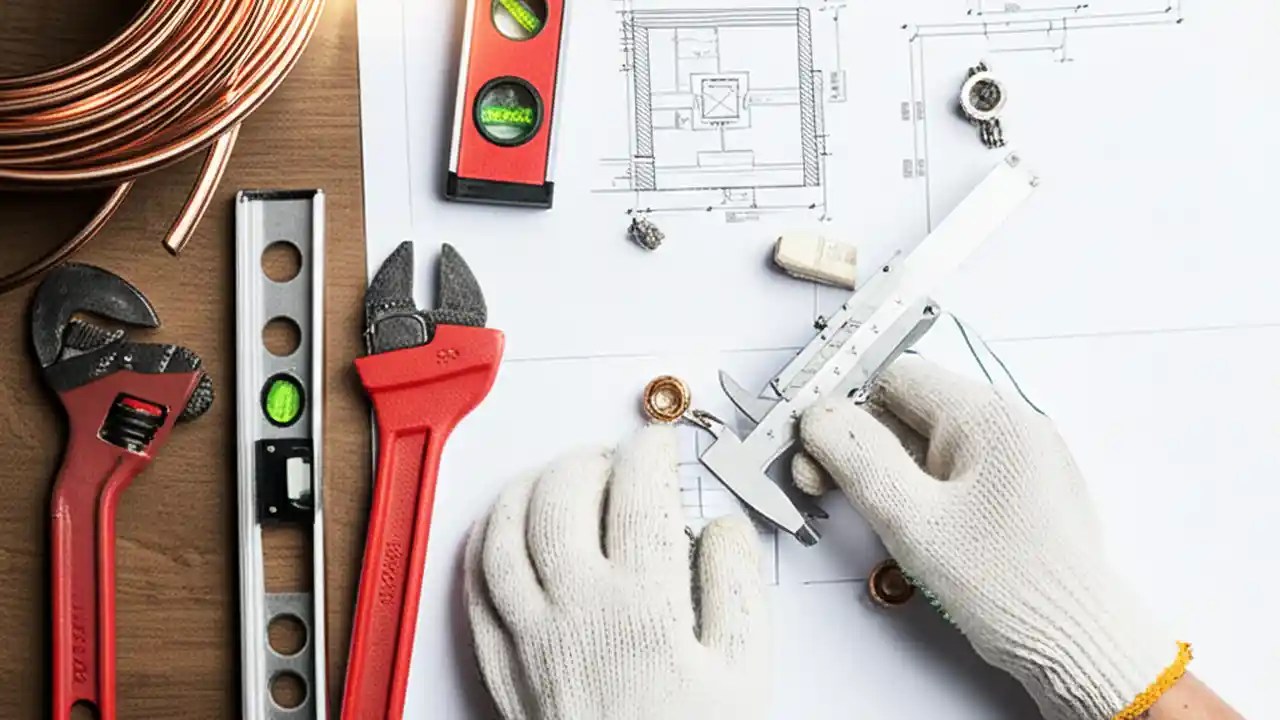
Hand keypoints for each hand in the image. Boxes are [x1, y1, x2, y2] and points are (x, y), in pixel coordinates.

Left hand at [464, 425, 769, 719]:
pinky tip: (503, 528)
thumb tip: (722, 530)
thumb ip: (736, 588)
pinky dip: (485, 540)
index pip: (636, 492)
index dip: (647, 452)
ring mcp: (529, 637)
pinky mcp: (501, 665)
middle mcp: (576, 612)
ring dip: (528, 488)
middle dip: (586, 459)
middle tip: (610, 457)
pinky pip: (474, 584)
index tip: (658, 445)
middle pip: (560, 497)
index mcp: (642, 607)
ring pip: (505, 533)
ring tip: (555, 476)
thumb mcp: (743, 672)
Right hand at [795, 356, 1185, 719]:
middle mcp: (1007, 426)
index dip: (843, 403)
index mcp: (987, 417)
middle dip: (857, 443)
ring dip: (884, 470)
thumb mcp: (912, 519)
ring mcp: (1017, 460)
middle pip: (908, 410)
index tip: (809, 435)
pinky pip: (953, 473)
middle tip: (818, 479)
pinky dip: (917, 490)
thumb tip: (822, 418)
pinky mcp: (1018, 492)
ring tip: (863, 510)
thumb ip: (858, 457)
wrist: (1076, 644)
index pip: (895, 377)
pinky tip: (902, 522)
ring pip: (927, 446)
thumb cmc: (1011, 585)